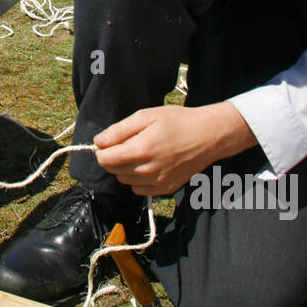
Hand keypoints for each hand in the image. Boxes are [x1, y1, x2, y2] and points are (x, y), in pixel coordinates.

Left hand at [93, 102, 256, 196]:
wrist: (208, 136)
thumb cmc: (177, 121)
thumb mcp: (145, 116)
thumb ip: (119, 130)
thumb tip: (98, 142)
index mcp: (141, 150)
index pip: (105, 160)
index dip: (101, 150)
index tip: (108, 143)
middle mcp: (147, 170)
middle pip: (113, 170)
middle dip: (113, 158)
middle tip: (128, 144)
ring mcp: (157, 182)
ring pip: (125, 180)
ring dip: (125, 168)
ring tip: (141, 152)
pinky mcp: (166, 189)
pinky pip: (139, 189)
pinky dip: (138, 179)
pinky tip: (149, 164)